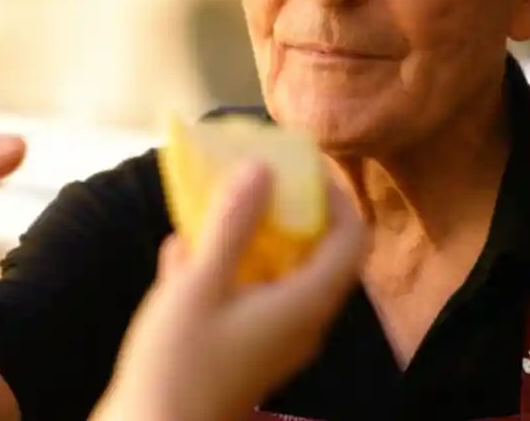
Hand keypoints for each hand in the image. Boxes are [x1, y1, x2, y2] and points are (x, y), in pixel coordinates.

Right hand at [93, 163, 367, 420]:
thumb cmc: (178, 364)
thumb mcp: (200, 285)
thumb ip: (233, 225)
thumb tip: (263, 167)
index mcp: (305, 305)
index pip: (351, 239)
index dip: (336, 196)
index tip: (301, 165)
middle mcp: (298, 324)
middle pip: (313, 254)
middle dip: (284, 210)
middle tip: (253, 177)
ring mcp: (268, 341)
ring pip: (272, 274)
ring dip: (246, 238)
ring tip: (210, 206)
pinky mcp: (238, 352)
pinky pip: (243, 297)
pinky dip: (220, 271)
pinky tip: (177, 254)